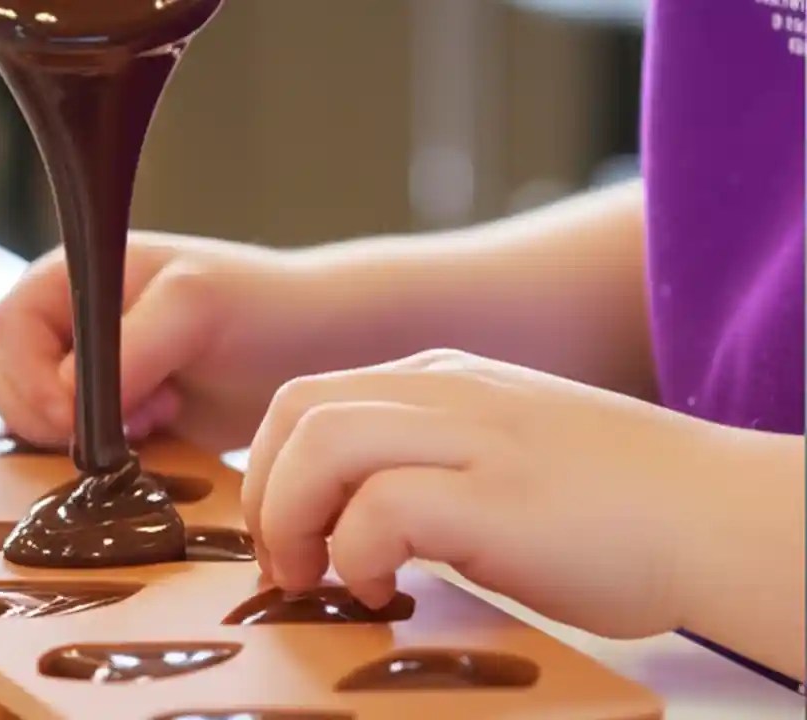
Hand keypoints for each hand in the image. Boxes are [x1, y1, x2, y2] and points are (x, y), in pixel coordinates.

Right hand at [0, 231, 321, 450]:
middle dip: (53, 412)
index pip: (7, 328)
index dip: (31, 377)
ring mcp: (88, 373)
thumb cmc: (262, 306)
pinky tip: (159, 436)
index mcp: (74, 276)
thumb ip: (130, 346)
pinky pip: (70, 446)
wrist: (314, 351)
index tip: (78, 413)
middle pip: (3, 378)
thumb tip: (71, 400)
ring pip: (31, 417)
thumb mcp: (196, 307)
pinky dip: (101, 455)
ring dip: (81, 435)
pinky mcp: (113, 418)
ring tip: (156, 417)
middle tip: (134, 415)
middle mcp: (69, 322)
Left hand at [242, 348, 732, 639]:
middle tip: (284, 559)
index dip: (269, 468)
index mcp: (441, 379)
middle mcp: (447, 392)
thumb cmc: (612, 501)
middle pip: (295, 408)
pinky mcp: (499, 498)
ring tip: (316, 575)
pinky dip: (356, 554)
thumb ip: (424, 457)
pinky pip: (381, 508)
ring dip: (291, 517)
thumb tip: (344, 513)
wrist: (717, 514)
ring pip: (320, 443)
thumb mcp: (498, 447)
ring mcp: (474, 438)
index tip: (285, 532)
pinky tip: (383, 590)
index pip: (309, 397)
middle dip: (262, 490)